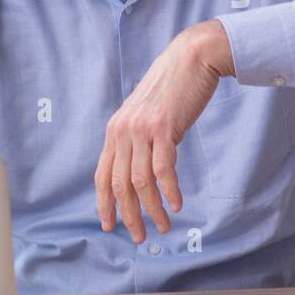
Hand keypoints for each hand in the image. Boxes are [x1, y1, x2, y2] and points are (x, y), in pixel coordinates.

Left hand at [95, 20, 233, 241]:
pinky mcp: (164, 127)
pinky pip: (163, 169)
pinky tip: (176, 205)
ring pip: (141, 182)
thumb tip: (143, 168)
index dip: (105, 203)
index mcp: (115, 129)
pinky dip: (169, 191)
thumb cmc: (173, 87)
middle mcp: (123, 131)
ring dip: (152, 210)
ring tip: (163, 227)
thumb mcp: (146, 114)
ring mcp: (142, 129)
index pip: (103, 175)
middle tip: (139, 236)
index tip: (110, 225)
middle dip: (128, 215)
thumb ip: (139, 138)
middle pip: (120, 185)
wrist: (192, 57)